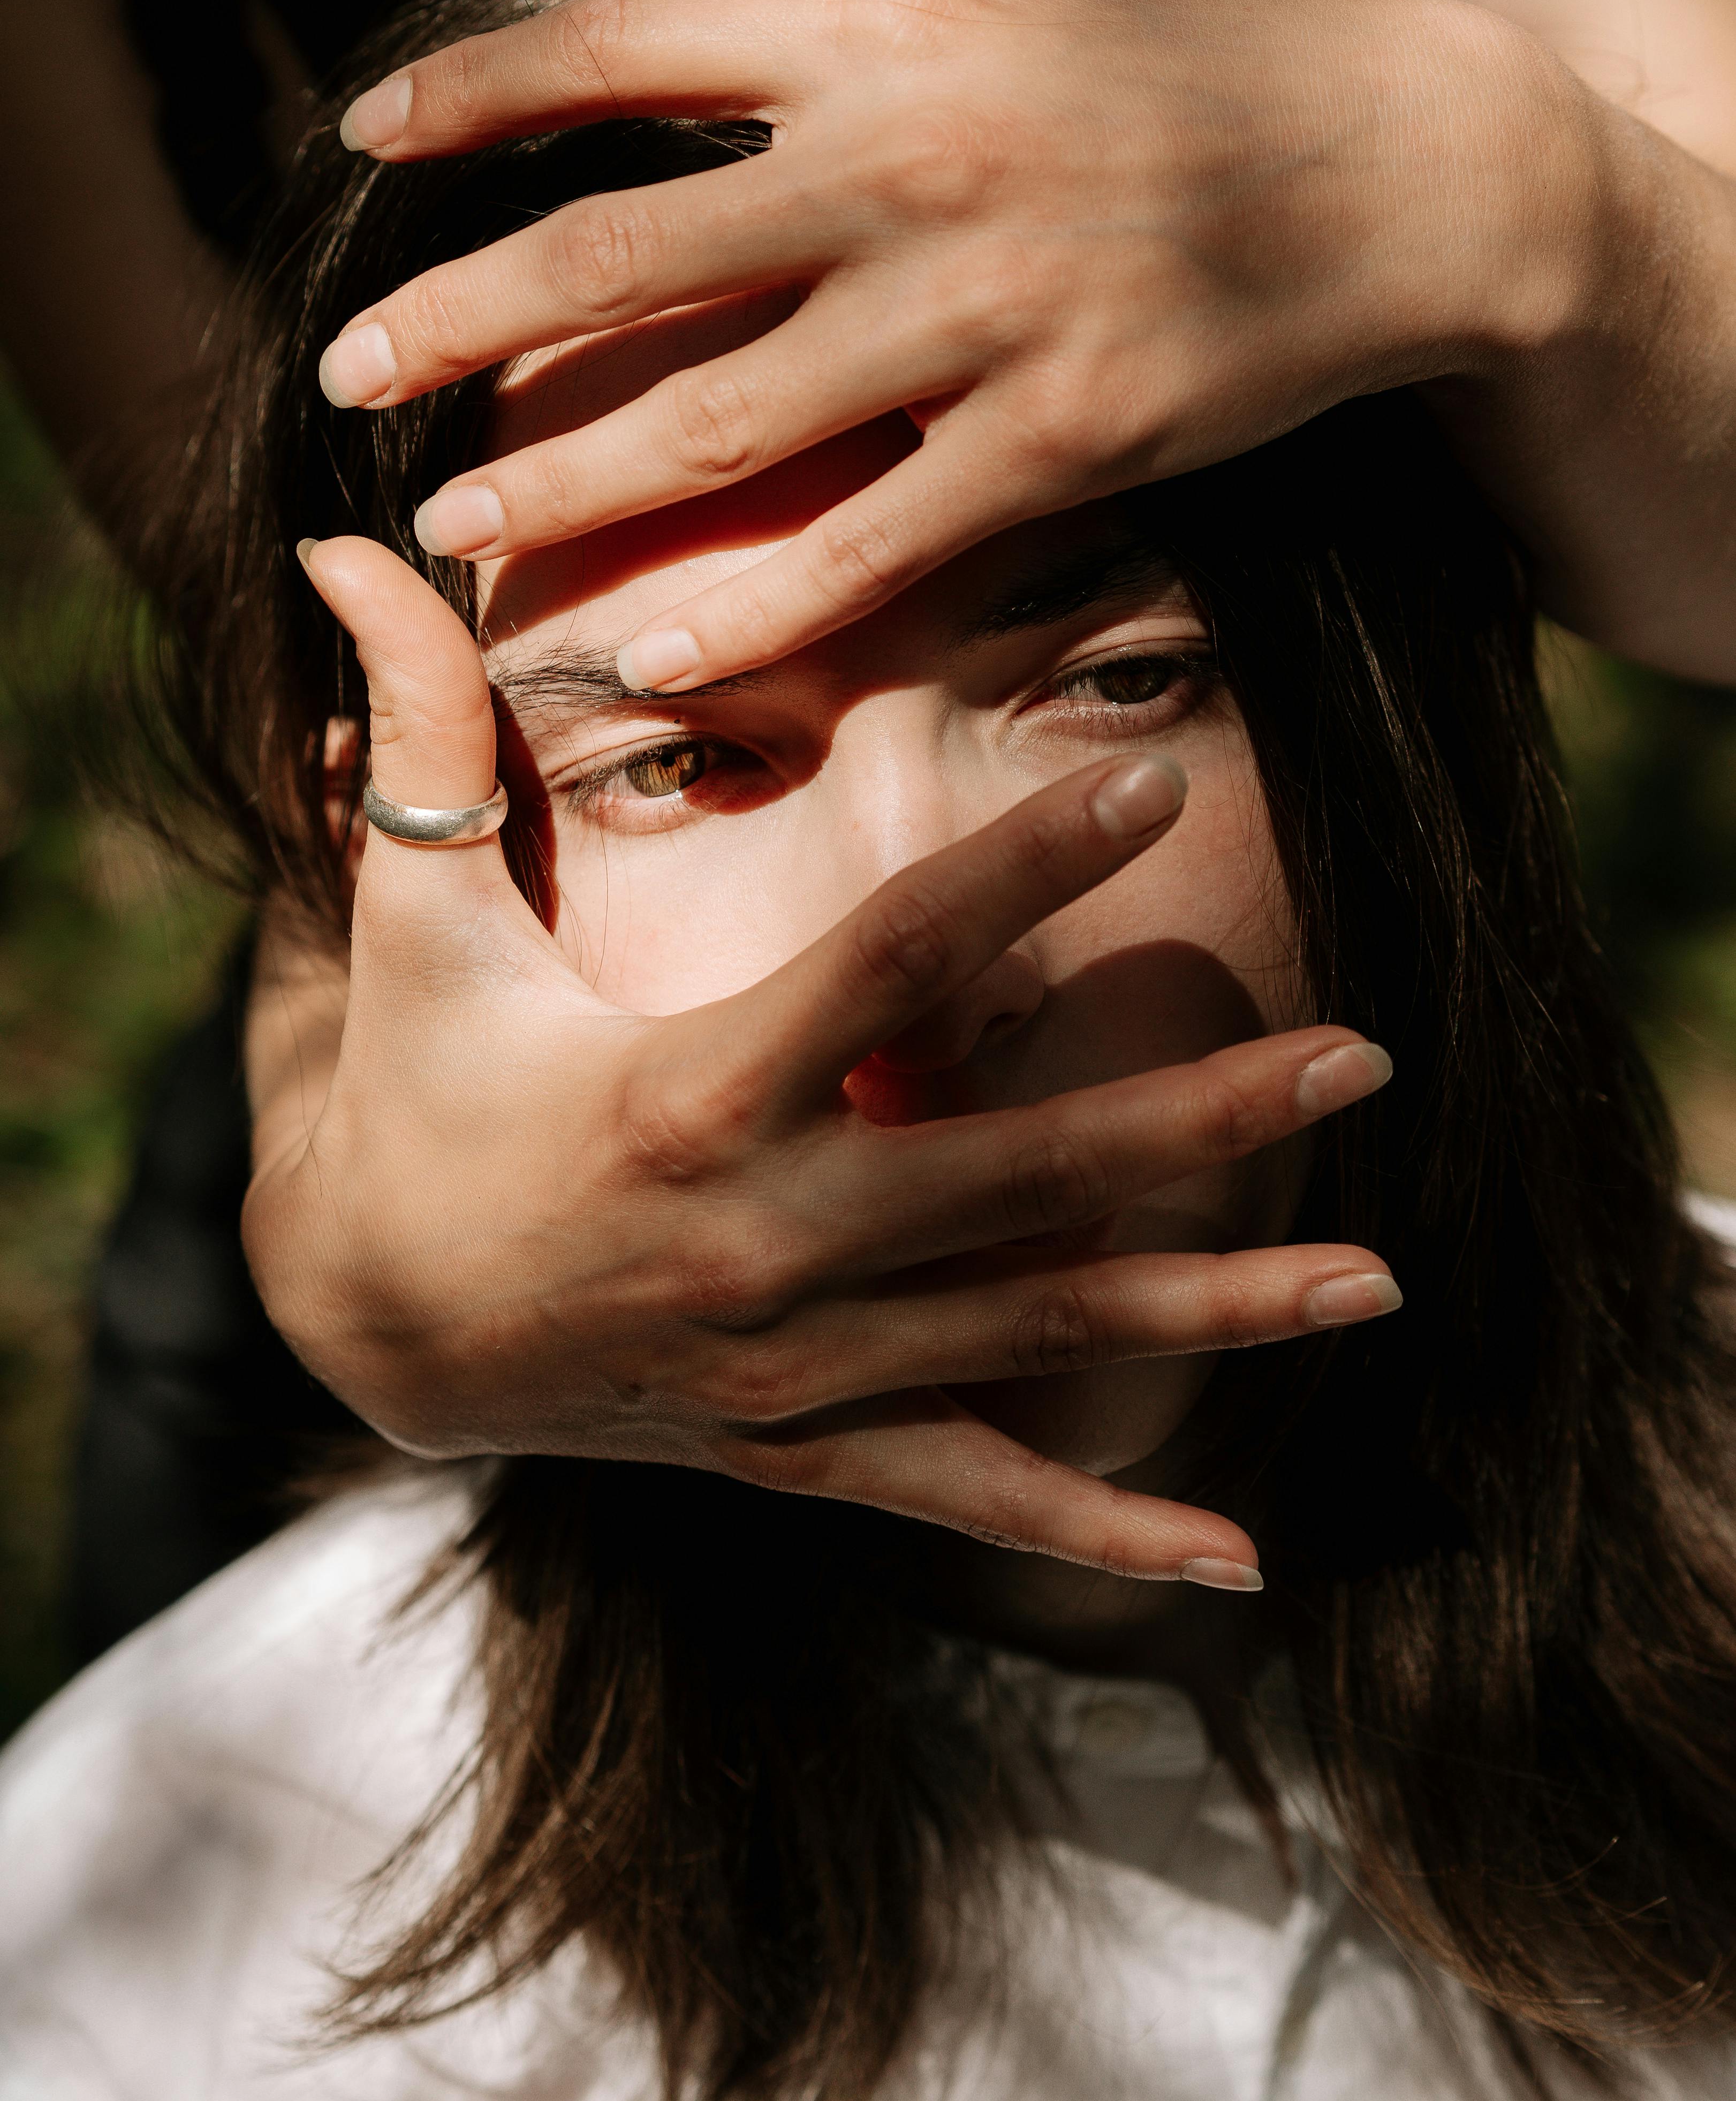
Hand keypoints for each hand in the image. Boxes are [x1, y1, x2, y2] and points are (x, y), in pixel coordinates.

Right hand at [247, 535, 1397, 1584]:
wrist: (359, 1329)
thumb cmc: (407, 1101)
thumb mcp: (411, 926)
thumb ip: (420, 739)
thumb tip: (343, 543)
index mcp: (687, 1094)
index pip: (888, 961)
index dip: (1022, 869)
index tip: (1152, 792)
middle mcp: (764, 1238)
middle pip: (1016, 1172)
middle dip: (1195, 1113)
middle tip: (1364, 1053)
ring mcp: (795, 1364)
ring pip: (1030, 1335)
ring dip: (1211, 1306)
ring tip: (1380, 1278)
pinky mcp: (801, 1445)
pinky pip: (969, 1493)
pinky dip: (1102, 1531)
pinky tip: (1243, 1557)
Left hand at [317, 0, 1587, 692]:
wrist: (1425, 171)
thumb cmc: (1234, 37)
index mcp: (898, 32)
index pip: (631, 51)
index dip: (480, 97)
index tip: (366, 145)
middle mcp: (922, 165)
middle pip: (637, 251)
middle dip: (468, 321)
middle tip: (347, 380)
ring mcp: (994, 312)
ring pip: (734, 419)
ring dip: (573, 481)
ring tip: (456, 529)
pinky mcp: (1071, 436)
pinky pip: (879, 540)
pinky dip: (756, 608)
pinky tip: (646, 654)